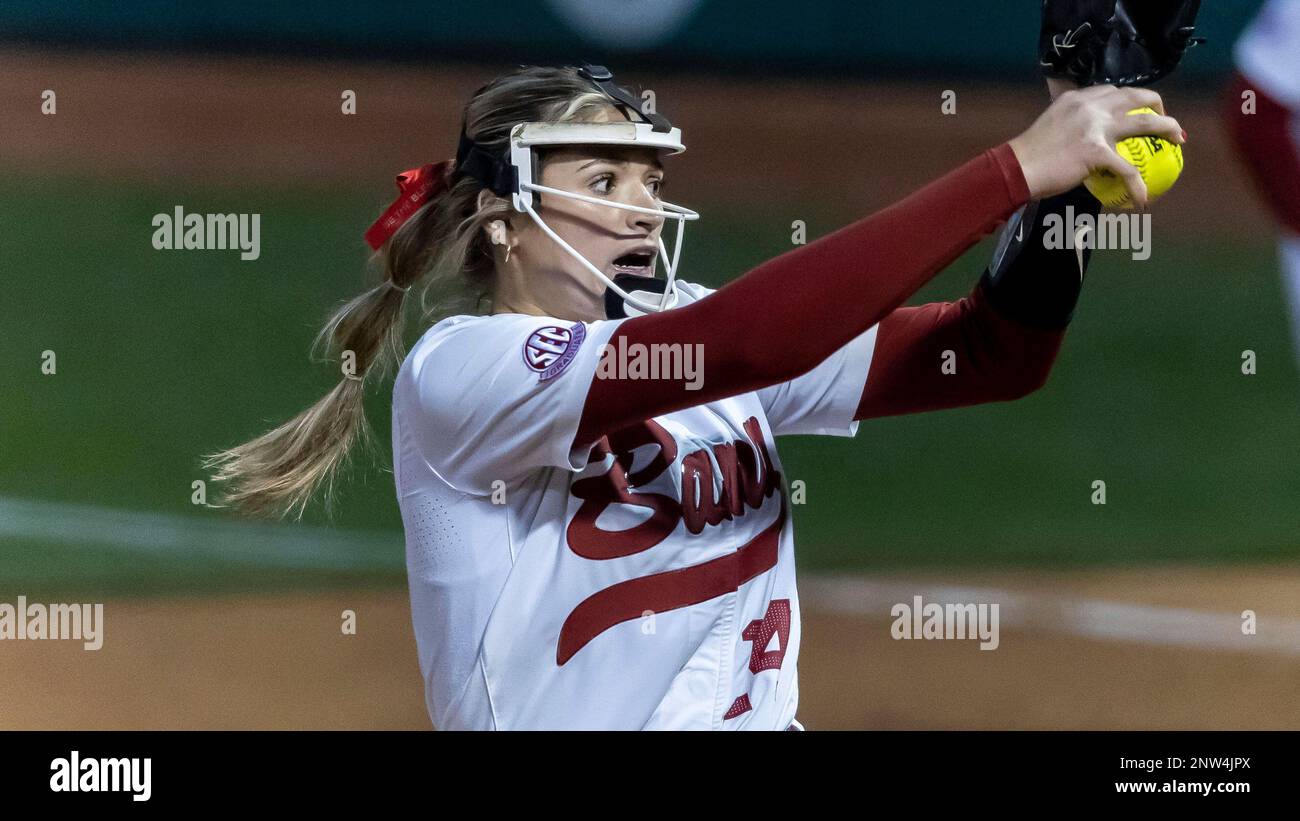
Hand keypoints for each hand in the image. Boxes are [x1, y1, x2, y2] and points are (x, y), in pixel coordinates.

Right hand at [1008, 85, 1185, 207]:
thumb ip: (1068, 126)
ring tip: (1179, 144)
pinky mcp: (1096, 151)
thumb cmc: (1028, 156)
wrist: (1015, 169)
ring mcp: (1095, 126)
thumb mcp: (1049, 128)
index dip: (1132, 100)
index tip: (1139, 110)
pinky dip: (1138, 187)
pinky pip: (1127, 170)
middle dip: (1159, 106)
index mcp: (1078, 98)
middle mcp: (1090, 105)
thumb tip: (1080, 141)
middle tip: (1167, 124)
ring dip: (1169, 130)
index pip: (1113, 91)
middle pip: (1137, 97)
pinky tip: (1142, 200)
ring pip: (1146, 123)